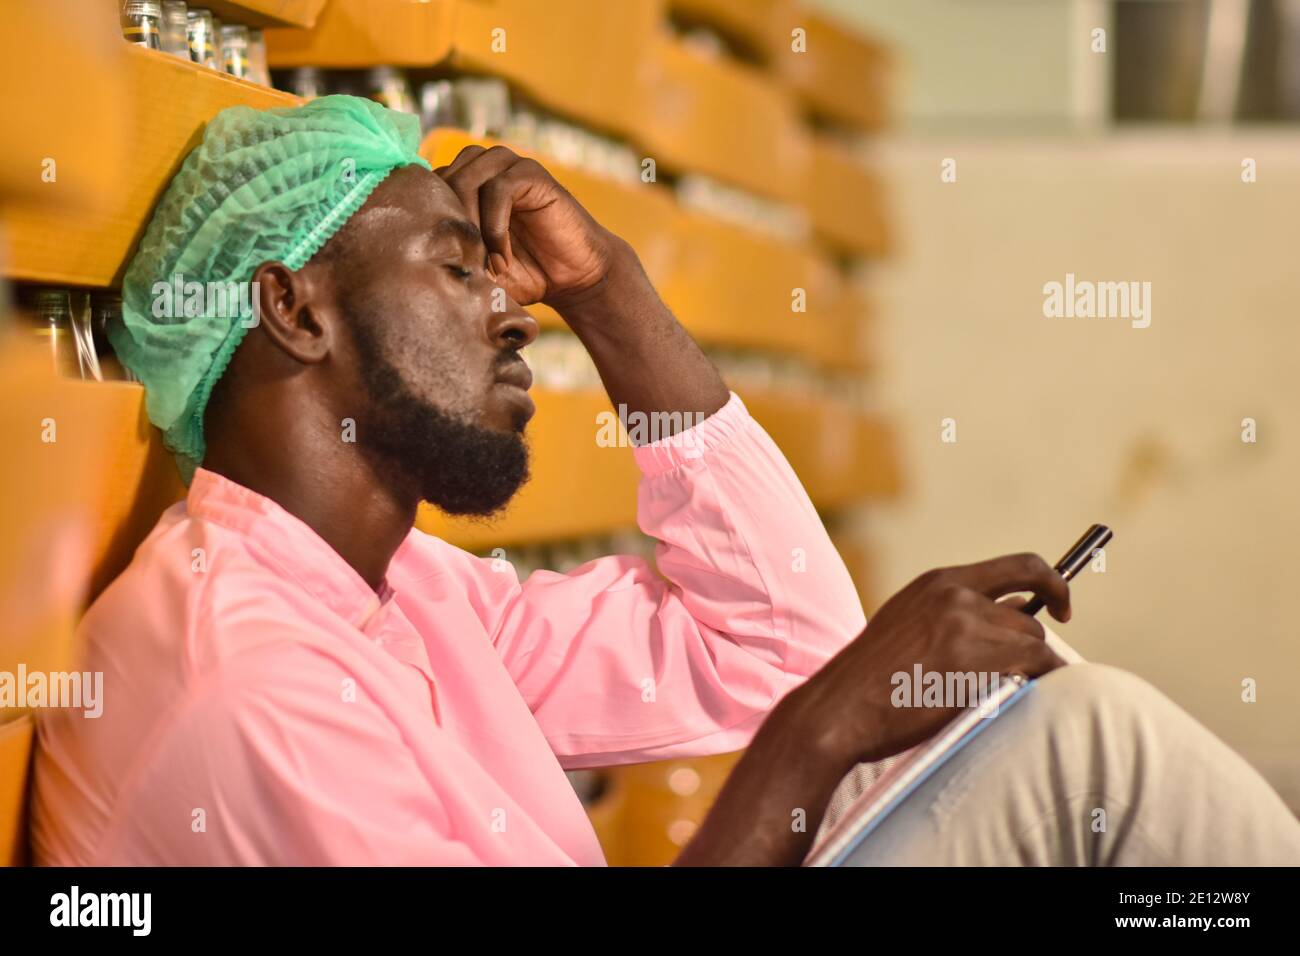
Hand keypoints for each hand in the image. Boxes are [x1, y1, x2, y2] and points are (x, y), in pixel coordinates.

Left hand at [434, 145, 618, 307]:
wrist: (571, 278)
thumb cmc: (521, 273)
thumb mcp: (474, 266)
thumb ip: (445, 251)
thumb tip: (407, 254)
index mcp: (460, 181)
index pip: (424, 185)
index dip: (426, 220)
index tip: (434, 260)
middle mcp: (480, 166)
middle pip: (441, 181)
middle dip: (449, 226)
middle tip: (465, 265)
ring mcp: (506, 164)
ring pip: (465, 180)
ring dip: (471, 227)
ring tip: (485, 264)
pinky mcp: (531, 172)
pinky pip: (499, 189)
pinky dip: (495, 228)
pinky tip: (501, 258)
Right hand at [781, 553, 1070, 768]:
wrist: (839, 708)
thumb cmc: (871, 679)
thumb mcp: (907, 623)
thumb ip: (953, 613)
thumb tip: (1016, 619)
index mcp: (939, 582)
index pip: (1020, 566)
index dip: (1053, 584)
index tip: (1062, 608)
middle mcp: (956, 596)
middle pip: (1030, 621)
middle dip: (1027, 652)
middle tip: (1006, 679)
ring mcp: (967, 627)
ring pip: (1033, 647)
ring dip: (1026, 673)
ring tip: (986, 694)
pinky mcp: (977, 662)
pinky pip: (1036, 671)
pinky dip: (1035, 686)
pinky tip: (1000, 701)